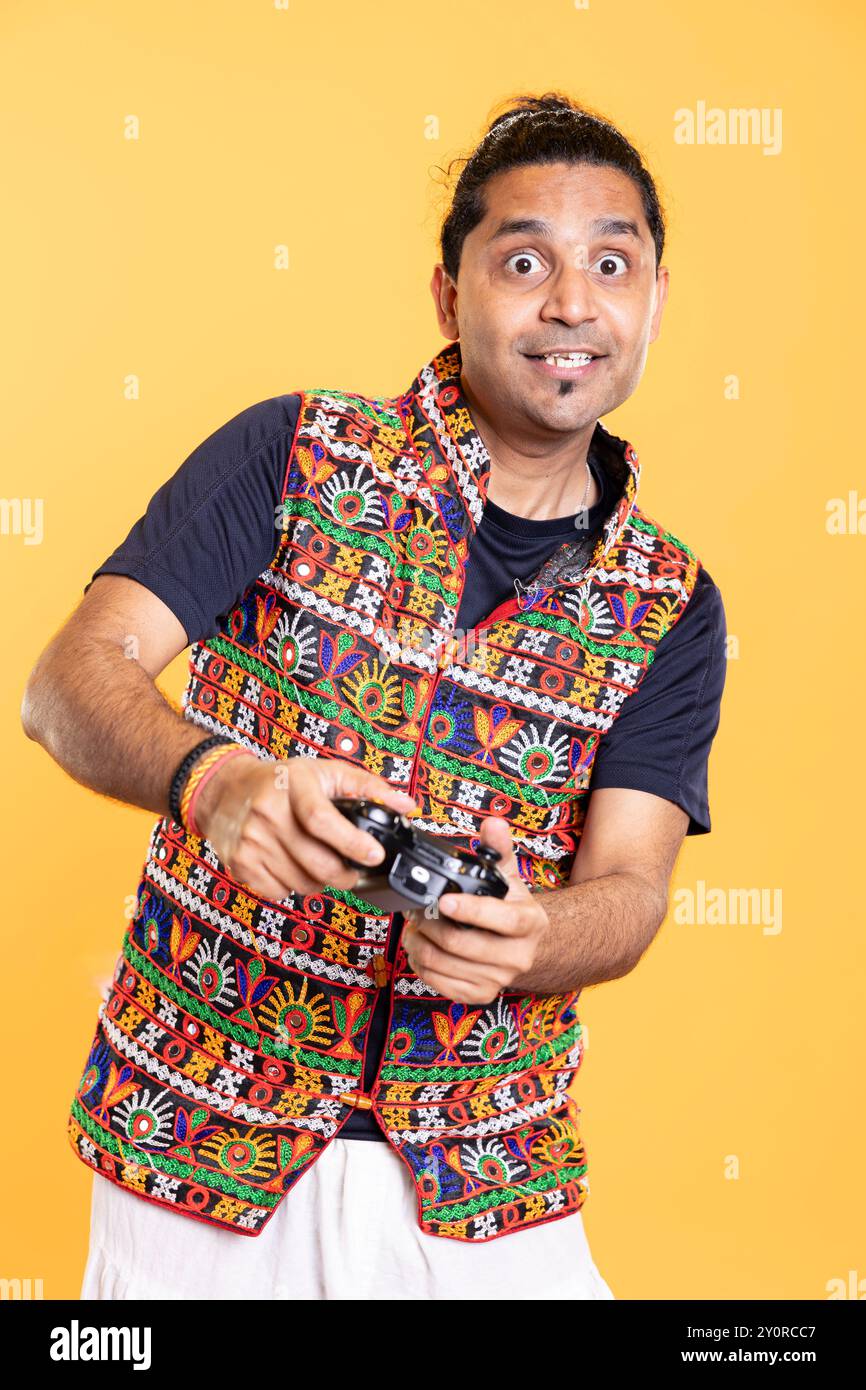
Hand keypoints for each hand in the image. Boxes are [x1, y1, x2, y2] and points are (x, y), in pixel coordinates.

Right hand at [193, 752, 416, 900]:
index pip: (322, 819)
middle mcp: (268, 812)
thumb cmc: (280, 781)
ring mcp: (250, 840)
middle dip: (345, 874)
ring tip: (318, 862)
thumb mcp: (324, 772)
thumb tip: (408, 806)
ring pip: (301, 883)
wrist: (224, 790)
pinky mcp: (240, 864)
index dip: (352, 842)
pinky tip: (292, 866)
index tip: (375, 855)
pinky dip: (292, 886)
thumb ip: (368, 788)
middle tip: (353, 870)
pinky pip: (279, 892)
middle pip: (316, 862)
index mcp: (293, 784)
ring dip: (319, 881)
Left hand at [401, 817, 547, 1004]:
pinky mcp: (480, 995)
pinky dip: (421, 965)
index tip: (442, 899)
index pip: (501, 919)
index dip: (470, 910)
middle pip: (461, 944)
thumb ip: (498, 848)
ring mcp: (499, 979)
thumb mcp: (508, 874)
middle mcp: (518, 956)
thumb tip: (494, 823)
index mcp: (529, 923)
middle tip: (414, 909)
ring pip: (444, 963)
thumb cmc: (510, 906)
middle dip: (429, 924)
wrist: (524, 946)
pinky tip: (420, 947)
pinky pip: (440, 984)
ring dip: (419, 943)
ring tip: (414, 926)